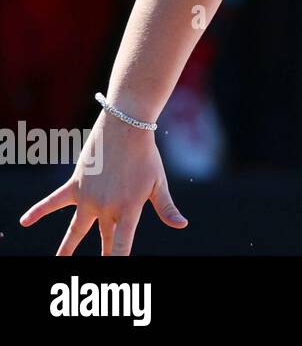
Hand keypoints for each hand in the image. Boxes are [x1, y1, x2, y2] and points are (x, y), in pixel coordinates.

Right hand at [19, 112, 187, 254]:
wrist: (126, 128)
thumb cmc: (146, 156)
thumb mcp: (159, 183)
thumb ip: (166, 207)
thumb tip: (182, 224)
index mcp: (129, 209)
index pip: (123, 243)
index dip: (119, 258)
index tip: (116, 269)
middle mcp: (106, 207)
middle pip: (104, 238)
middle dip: (105, 253)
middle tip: (103, 265)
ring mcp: (88, 198)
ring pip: (75, 229)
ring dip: (67, 248)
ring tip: (59, 262)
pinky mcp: (75, 185)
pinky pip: (53, 201)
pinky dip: (38, 211)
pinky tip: (24, 221)